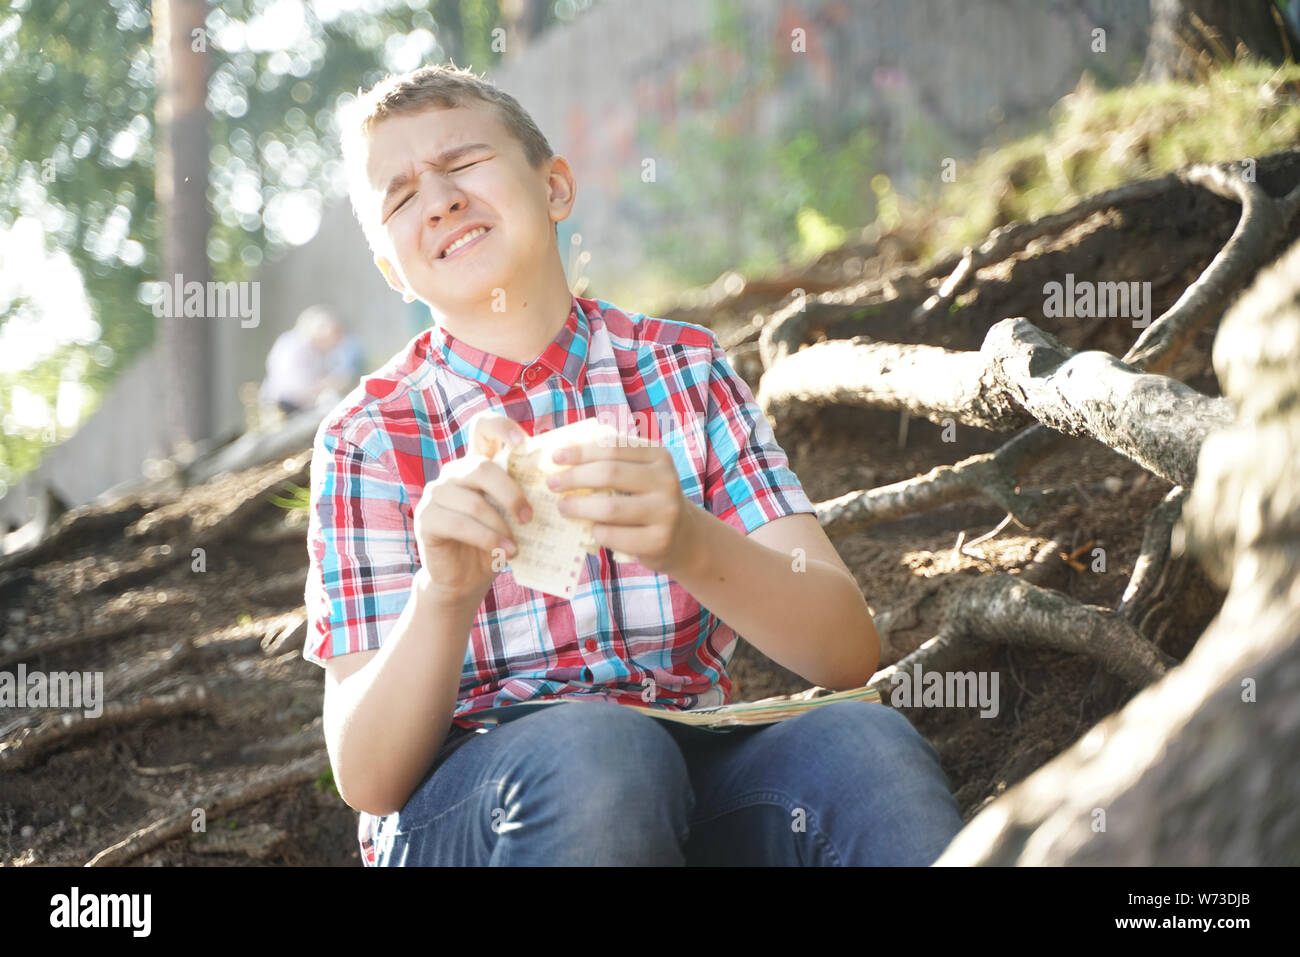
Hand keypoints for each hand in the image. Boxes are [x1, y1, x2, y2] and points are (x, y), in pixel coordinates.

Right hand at [413, 411, 531, 606]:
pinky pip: (460, 524)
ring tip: (516, 547)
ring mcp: (436, 495)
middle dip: (511, 494)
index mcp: (476, 465)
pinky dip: (487, 539)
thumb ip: (524, 497)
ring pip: (474, 502)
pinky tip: (504, 553)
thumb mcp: (513, 518)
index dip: (501, 427)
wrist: (465, 579)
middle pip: (482, 467)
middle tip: (529, 518)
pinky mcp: (426, 519)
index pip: (482, 427)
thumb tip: (558, 489)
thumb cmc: (496, 544)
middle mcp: (453, 473)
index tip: (524, 444)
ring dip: (500, 526)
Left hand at [545, 437, 701, 577]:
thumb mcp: (642, 475)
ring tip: (563, 507)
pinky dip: (596, 531)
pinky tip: (591, 529)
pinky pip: (614, 535)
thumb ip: (614, 463)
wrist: (684, 538)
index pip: (613, 447)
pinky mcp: (658, 541)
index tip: (555, 457)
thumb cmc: (649, 501)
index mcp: (659, 457)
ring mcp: (666, 512)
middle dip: (574, 478)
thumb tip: (563, 458)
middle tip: (552, 484)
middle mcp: (666, 481)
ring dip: (579, 507)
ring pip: (610, 507)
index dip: (581, 451)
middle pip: (609, 473)